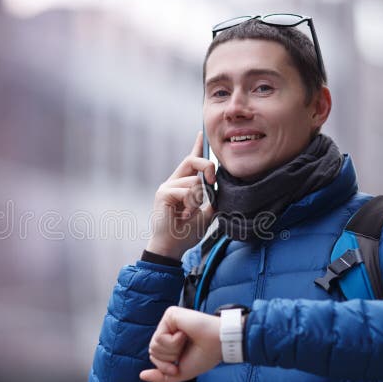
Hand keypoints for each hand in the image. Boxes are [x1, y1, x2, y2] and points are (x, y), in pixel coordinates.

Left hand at [140, 307, 221, 381]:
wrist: (219, 345)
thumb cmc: (204, 356)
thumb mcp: (180, 373)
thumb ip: (161, 377)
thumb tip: (142, 375)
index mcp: (170, 341)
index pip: (154, 356)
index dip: (165, 366)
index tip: (179, 366)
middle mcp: (167, 329)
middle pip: (152, 351)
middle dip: (169, 358)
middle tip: (185, 351)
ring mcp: (168, 321)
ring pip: (154, 345)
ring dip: (173, 349)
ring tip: (186, 341)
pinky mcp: (170, 314)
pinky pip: (160, 337)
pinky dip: (174, 342)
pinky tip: (185, 334)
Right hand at [145, 131, 215, 259]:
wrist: (172, 248)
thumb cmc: (186, 233)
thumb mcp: (206, 214)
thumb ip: (212, 199)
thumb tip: (219, 187)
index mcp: (183, 186)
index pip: (190, 161)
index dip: (196, 147)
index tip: (201, 133)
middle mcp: (173, 182)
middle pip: (191, 160)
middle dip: (206, 166)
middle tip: (212, 180)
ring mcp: (166, 187)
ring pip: (194, 181)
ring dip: (198, 199)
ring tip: (189, 214)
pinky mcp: (163, 193)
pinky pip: (186, 191)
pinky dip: (190, 204)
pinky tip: (185, 215)